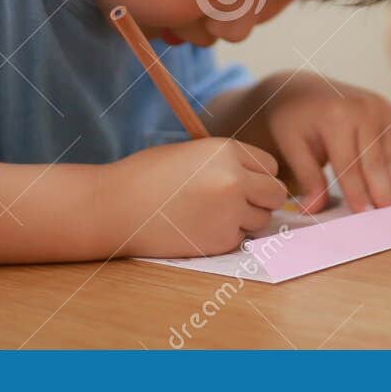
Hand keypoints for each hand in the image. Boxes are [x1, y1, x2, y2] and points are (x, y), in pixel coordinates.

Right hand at [108, 137, 287, 257]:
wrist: (115, 206)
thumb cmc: (149, 176)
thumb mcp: (193, 153)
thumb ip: (228, 162)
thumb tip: (262, 181)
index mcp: (227, 151)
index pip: (270, 166)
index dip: (258, 176)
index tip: (243, 182)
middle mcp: (234, 180)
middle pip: (275, 194)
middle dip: (261, 200)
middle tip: (237, 203)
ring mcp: (229, 212)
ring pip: (260, 221)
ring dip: (244, 220)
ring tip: (209, 214)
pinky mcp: (218, 241)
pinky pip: (239, 240)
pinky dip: (224, 237)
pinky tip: (197, 228)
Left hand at [261, 73, 390, 212]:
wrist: (302, 89)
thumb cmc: (295, 120)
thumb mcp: (293, 146)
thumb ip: (308, 178)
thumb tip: (314, 210)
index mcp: (336, 116)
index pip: (349, 164)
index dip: (356, 192)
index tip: (363, 216)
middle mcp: (363, 110)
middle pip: (374, 162)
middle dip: (381, 193)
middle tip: (388, 222)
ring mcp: (382, 109)